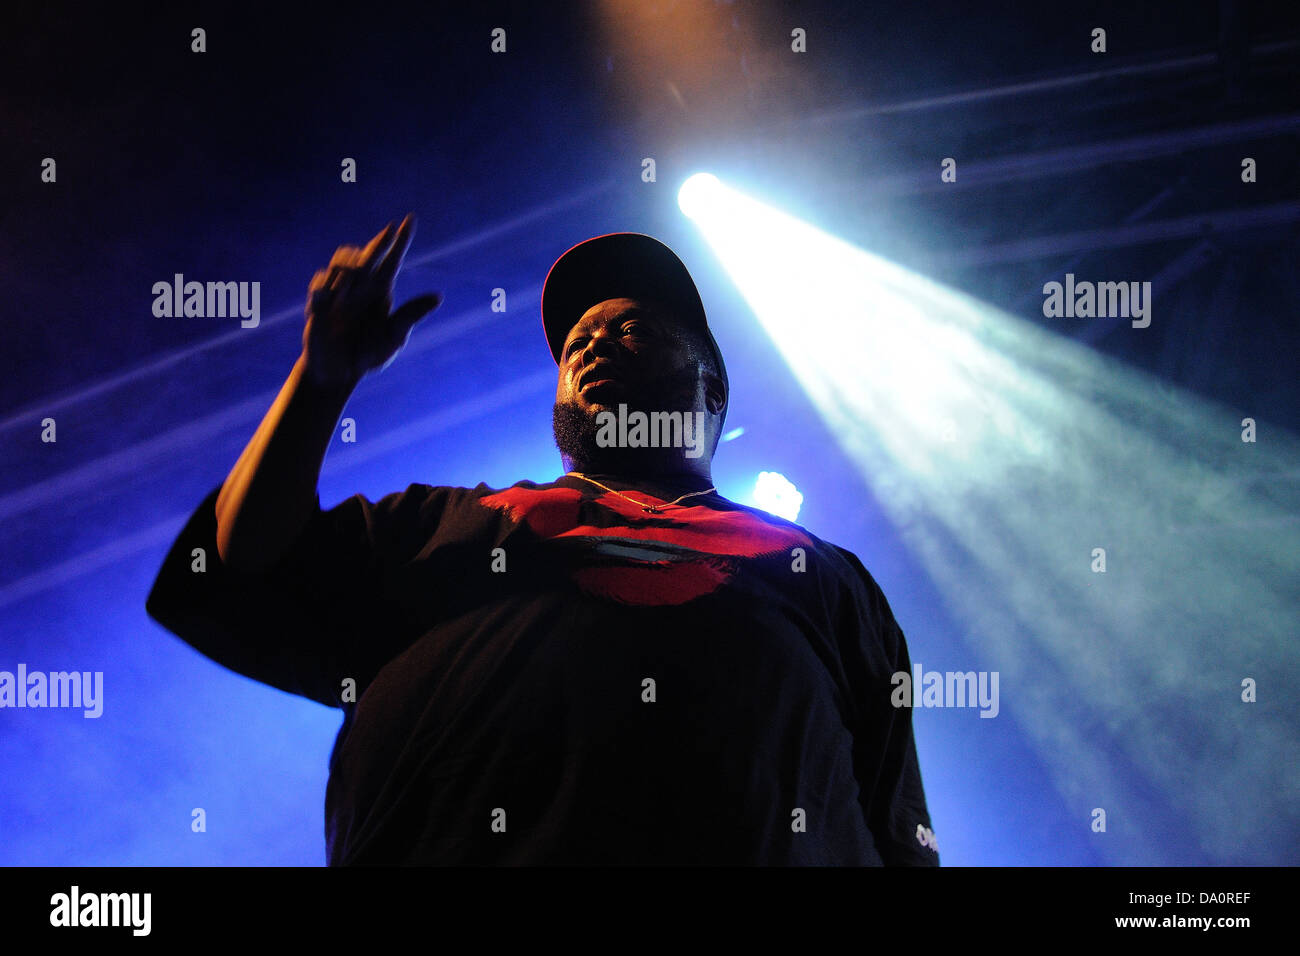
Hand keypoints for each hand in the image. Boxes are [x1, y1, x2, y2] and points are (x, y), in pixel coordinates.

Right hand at [302, 214, 441, 387]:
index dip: (400, 240)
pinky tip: (325, 309)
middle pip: (370, 253)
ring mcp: (340, 290)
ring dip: (349, 273)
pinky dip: (326, 291)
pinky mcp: (319, 297)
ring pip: (344, 261)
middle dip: (379, 243)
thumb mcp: (393, 338)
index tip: (410, 219)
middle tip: (389, 234)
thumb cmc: (368, 355)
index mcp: (382, 292)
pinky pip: (321, 281)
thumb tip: (438, 296)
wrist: (337, 371)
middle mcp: (362, 286)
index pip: (393, 260)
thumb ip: (410, 316)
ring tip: (346, 300)